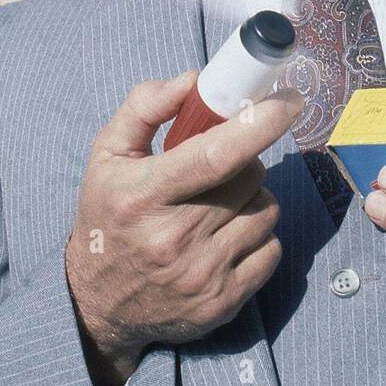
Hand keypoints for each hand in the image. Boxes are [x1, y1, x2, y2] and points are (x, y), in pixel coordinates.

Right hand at [65, 71, 302, 385]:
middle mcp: (174, 238)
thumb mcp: (107, 154)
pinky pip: (272, 250)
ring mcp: (202, 274)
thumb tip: (195, 80)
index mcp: (144, 195)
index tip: (288, 101)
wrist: (97, 304)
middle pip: (250, 177)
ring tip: (219, 205)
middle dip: (245, 160)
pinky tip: (226, 237)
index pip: (216, 155)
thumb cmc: (107, 215)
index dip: (259, 124)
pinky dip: (257, 236)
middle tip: (220, 167)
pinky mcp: (224, 302)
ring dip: (252, 199)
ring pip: (267, 211)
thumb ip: (145, 106)